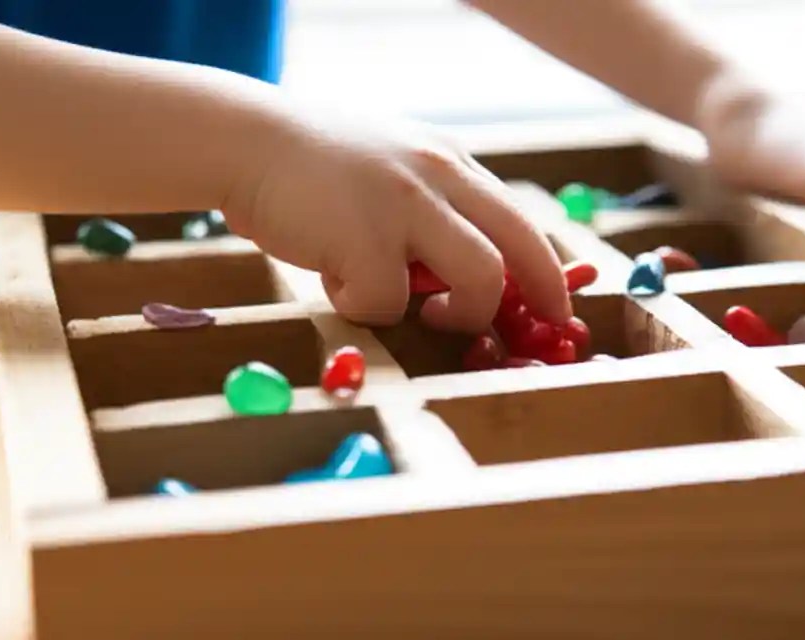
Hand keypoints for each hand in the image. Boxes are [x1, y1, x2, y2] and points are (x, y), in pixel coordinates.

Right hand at [222, 107, 570, 331]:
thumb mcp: (390, 167)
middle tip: (538, 332)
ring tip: (422, 309)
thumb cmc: (311, 166)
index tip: (558, 306)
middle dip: (541, 297)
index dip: (548, 270)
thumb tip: (460, 277)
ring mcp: (406, 205)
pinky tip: (333, 277)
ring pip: (480, 280)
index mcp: (449, 161)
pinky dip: (362, 306)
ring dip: (460, 313)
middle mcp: (440, 175)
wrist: (245, 142)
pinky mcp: (366, 240)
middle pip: (520, 248)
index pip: (520, 218)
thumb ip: (430, 205)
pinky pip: (390, 304)